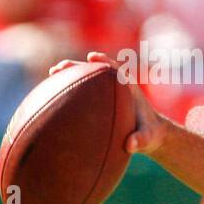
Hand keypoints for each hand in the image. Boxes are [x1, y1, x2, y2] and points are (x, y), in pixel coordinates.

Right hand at [49, 51, 167, 155]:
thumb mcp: (149, 138)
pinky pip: (83, 93)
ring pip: (85, 80)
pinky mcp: (99, 101)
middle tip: (60, 67)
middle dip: (78, 67)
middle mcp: (115, 87)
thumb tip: (132, 145)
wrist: (150, 136)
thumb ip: (142, 140)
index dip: (104, 62)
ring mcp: (105, 93)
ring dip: (70, 75)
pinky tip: (54, 94)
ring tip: (52, 74)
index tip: (92, 58)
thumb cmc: (150, 134)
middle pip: (94, 71)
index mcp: (129, 89)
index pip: (115, 70)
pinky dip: (70, 91)